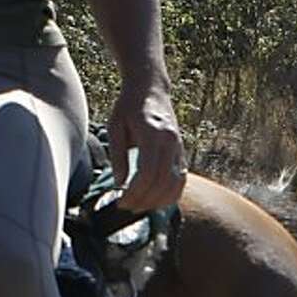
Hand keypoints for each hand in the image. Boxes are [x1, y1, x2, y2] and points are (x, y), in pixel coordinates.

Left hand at [107, 80, 185, 213]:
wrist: (151, 88)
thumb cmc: (129, 106)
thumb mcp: (114, 126)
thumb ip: (118, 156)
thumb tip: (120, 184)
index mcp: (153, 134)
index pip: (148, 173)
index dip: (135, 192)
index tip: (121, 201)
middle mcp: (171, 143)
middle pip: (162, 182)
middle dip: (144, 200)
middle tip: (126, 207)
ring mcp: (179, 148)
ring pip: (175, 185)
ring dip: (158, 201)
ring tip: (140, 206)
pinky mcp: (182, 152)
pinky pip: (182, 180)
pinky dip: (171, 195)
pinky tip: (156, 200)